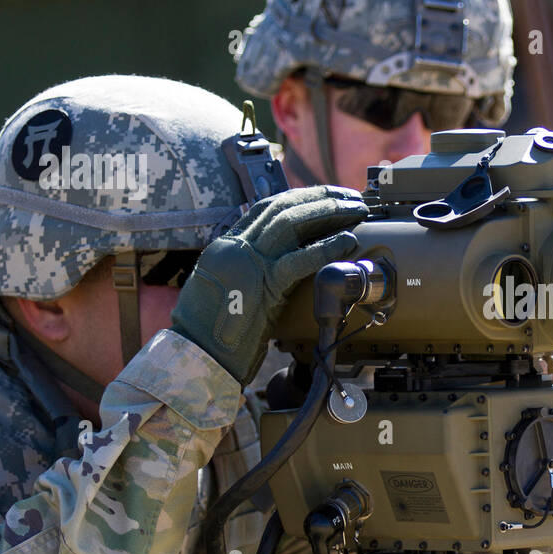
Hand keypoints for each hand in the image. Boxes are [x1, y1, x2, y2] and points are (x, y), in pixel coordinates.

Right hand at [171, 187, 367, 383]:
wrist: (197, 357)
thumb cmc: (215, 335)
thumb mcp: (228, 291)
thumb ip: (249, 271)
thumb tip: (281, 266)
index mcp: (227, 247)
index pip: (267, 208)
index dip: (301, 198)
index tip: (327, 195)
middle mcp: (236, 248)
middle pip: (282, 207)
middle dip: (321, 197)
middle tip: (350, 196)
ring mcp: (247, 263)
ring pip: (291, 222)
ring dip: (328, 212)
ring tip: (355, 210)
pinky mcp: (262, 286)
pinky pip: (299, 261)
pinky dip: (326, 248)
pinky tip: (348, 242)